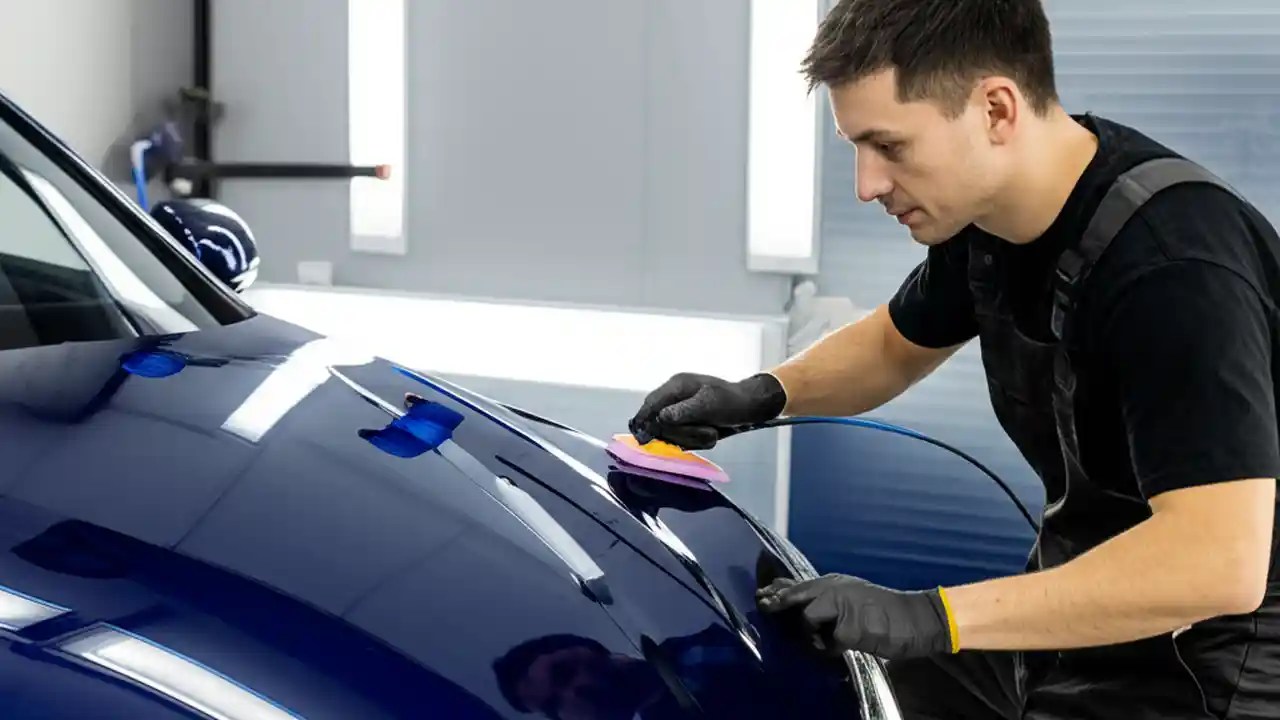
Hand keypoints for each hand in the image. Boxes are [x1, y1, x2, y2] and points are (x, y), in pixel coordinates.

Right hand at [627, 372, 786, 449]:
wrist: (751, 407)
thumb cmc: (731, 402)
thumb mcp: (708, 405)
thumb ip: (683, 412)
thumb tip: (660, 418)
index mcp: (677, 385)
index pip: (652, 403)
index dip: (644, 419)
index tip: (641, 437)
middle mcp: (676, 396)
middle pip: (660, 422)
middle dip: (682, 433)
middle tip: (707, 432)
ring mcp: (681, 409)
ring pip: (672, 432)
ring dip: (692, 437)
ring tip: (712, 432)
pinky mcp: (688, 421)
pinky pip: (684, 436)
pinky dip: (697, 439)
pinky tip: (712, 433)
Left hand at [756, 574, 956, 660]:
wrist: (914, 619)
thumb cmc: (881, 611)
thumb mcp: (850, 596)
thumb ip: (823, 598)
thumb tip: (791, 599)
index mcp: (834, 582)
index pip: (798, 583)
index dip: (777, 590)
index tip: (760, 595)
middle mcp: (834, 590)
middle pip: (796, 595)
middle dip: (778, 603)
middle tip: (763, 605)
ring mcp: (842, 607)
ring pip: (807, 619)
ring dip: (811, 633)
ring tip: (828, 638)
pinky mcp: (850, 629)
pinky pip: (827, 644)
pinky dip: (831, 649)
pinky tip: (843, 646)